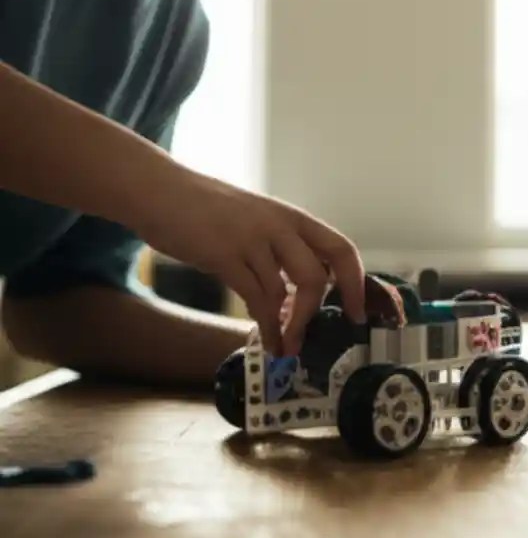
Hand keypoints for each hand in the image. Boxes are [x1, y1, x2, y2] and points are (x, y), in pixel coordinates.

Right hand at [130, 167, 365, 357]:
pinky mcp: (223, 255)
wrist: (159, 189)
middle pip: (319, 274)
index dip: (355, 282)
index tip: (358, 310)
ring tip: (287, 347)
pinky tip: (268, 341)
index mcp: (292, 217)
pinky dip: (267, 326)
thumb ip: (280, 247)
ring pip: (287, 291)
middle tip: (317, 337)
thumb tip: (303, 287)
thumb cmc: (206, 208)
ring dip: (290, 327)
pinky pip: (256, 299)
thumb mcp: (256, 219)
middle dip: (321, 311)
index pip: (340, 248)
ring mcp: (252, 239)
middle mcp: (279, 226)